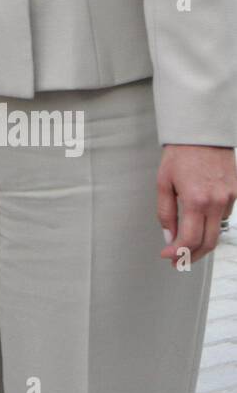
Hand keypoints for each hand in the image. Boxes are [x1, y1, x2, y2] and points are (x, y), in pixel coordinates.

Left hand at [158, 144, 236, 265]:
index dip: (178, 252)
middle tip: (178, 260)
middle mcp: (217, 201)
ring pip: (218, 230)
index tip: (168, 256)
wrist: (201, 133)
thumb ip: (166, 213)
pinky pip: (225, 215)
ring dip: (203, 241)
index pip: (190, 239)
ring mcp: (230, 197)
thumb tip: (169, 237)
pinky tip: (201, 218)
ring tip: (187, 242)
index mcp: (196, 199)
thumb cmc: (180, 155)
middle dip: (192, 255)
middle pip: (209, 242)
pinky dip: (212, 222)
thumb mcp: (163, 183)